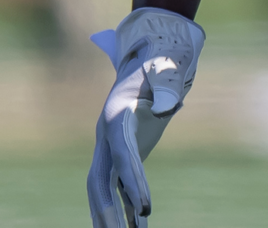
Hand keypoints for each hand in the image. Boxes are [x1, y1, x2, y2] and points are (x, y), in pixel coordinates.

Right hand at [87, 8, 205, 227]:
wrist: (146, 56)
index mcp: (116, 114)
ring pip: (104, 188)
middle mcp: (106, 134)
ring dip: (112, 215)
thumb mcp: (165, 68)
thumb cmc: (159, 61)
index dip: (132, 181)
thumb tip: (168, 106)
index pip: (122, 155)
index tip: (146, 207)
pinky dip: (127, 206)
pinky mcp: (122, 153)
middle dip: (106, 211)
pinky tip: (138, 227)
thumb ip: (167, 84)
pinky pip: (120, 186)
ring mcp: (110, 146)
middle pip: (99, 180)